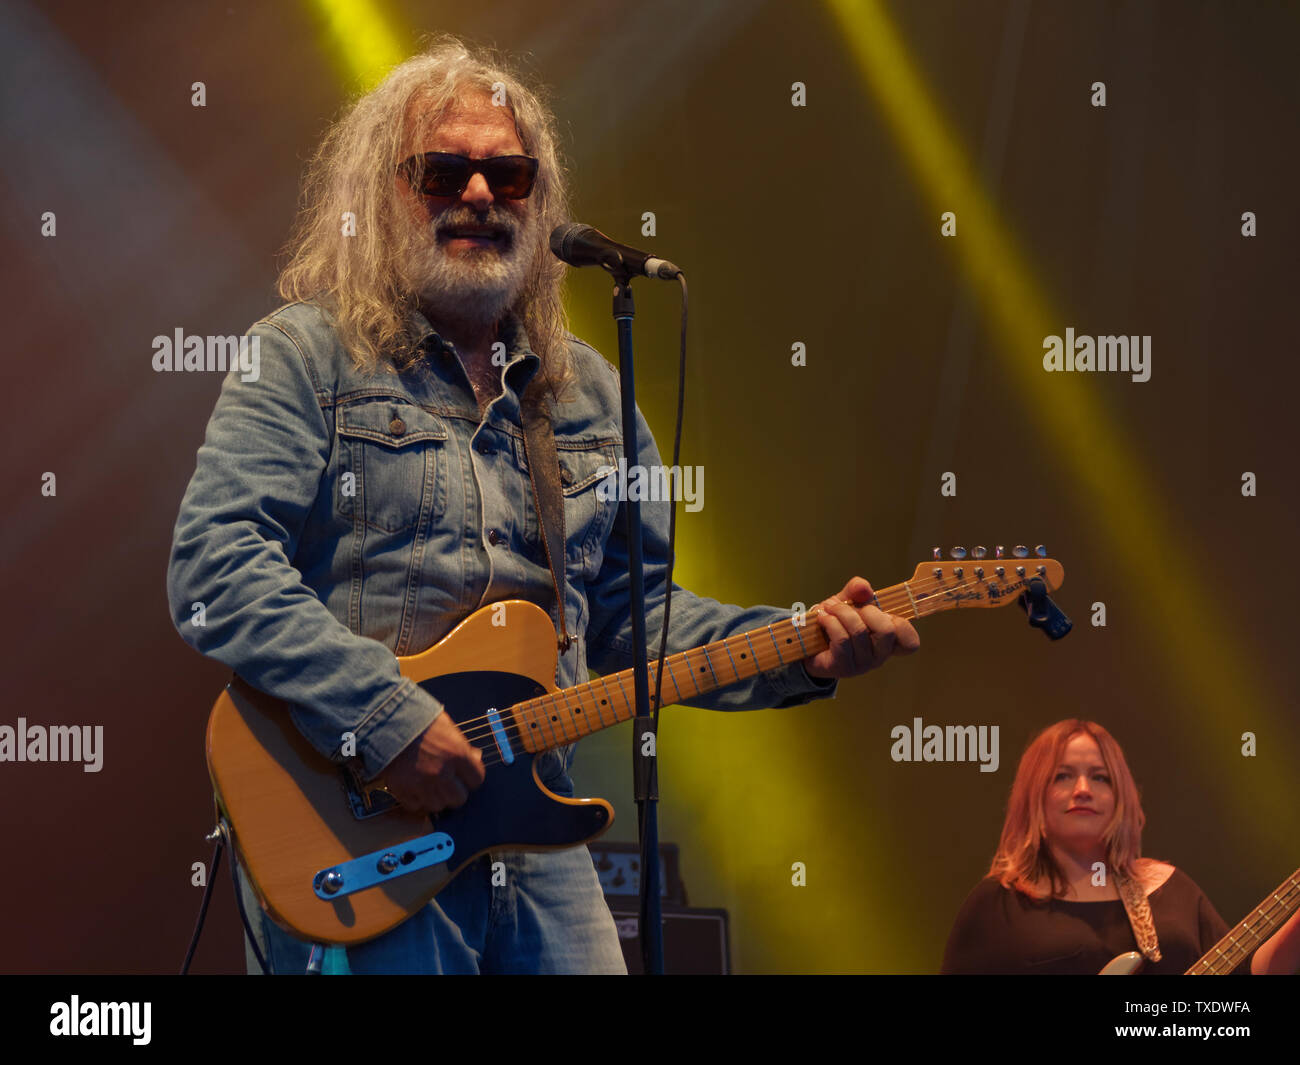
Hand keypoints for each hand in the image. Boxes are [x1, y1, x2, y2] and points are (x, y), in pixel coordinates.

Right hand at [380, 711, 485, 813]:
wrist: (384, 720)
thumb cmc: (416, 718)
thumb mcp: (446, 727)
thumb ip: (461, 746)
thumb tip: (475, 757)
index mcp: (457, 754)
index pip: (477, 779)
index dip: (470, 777)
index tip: (465, 776)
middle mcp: (442, 773)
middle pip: (459, 798)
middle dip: (454, 790)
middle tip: (447, 782)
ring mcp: (422, 784)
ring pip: (438, 805)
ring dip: (435, 797)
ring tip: (429, 784)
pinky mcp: (402, 790)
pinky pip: (415, 806)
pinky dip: (415, 799)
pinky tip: (413, 786)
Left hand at [803, 576, 919, 679]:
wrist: (809, 642)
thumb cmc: (836, 621)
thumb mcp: (848, 601)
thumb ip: (858, 590)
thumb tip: (864, 587)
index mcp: (888, 641)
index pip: (910, 642)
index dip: (902, 624)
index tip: (882, 611)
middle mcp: (879, 656)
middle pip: (887, 631)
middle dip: (866, 610)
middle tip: (849, 606)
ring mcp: (862, 664)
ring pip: (859, 632)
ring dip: (841, 612)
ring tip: (829, 607)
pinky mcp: (843, 667)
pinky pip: (841, 639)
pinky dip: (830, 622)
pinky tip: (823, 617)